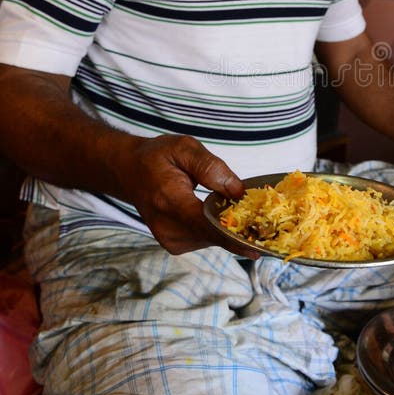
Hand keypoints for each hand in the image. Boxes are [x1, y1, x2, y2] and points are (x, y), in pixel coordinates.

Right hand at [115, 133, 258, 256]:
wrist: (129, 171)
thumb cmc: (157, 157)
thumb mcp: (184, 148)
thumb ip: (211, 167)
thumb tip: (237, 191)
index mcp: (169, 200)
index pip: (205, 225)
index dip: (233, 237)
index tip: (257, 246)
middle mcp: (167, 227)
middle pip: (213, 236)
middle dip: (239, 228)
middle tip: (262, 217)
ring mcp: (169, 239)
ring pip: (212, 240)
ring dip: (229, 228)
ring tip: (239, 209)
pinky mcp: (174, 245)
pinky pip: (206, 240)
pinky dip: (218, 230)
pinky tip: (220, 215)